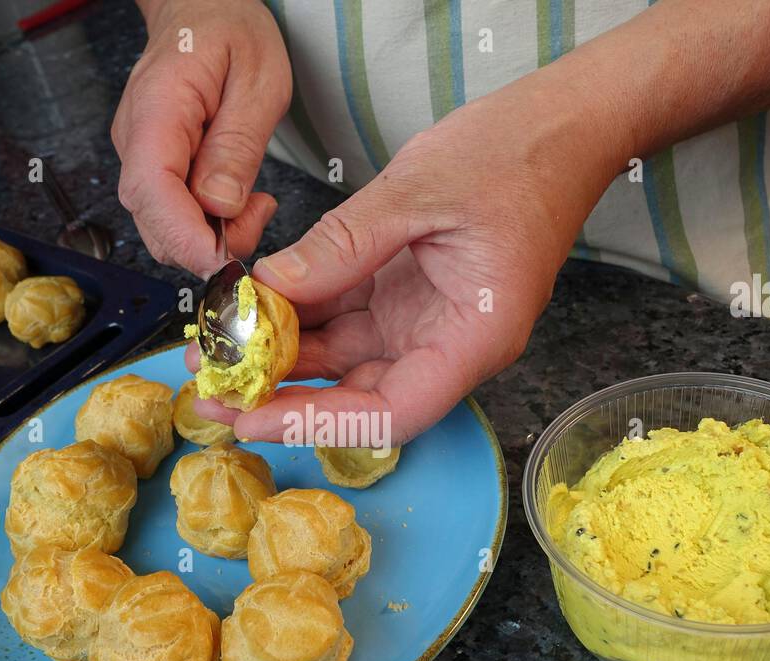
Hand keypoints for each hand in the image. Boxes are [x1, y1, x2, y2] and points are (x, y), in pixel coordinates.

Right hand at [113, 0, 290, 275]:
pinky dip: (207, 223)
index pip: (153, 193)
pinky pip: (174, 214)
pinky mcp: (155, 170)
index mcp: (158, 112)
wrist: (201, 8)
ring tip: (253, 203)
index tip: (226, 259)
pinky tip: (236, 199)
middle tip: (258, 217)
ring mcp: (141, 158)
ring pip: (164, 228)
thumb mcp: (258, 80)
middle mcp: (137, 142)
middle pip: (155, 224)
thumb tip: (220, 205)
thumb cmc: (229, 31)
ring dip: (211, 236)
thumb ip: (238, 146)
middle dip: (207, 245)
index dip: (187, 238)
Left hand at [190, 65, 628, 444]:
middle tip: (210, 391)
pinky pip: (343, 319)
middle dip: (283, 399)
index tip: (255, 416)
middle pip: (358, 397)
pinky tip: (247, 310)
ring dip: (279, 359)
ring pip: (342, 360)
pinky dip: (297, 317)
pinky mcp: (405, 298)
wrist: (559, 126)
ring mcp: (424, 323)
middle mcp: (447, 345)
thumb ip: (343, 245)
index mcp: (473, 337)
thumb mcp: (419, 191)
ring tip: (211, 352)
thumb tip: (270, 289)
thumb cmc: (515, 156)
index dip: (320, 424)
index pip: (393, 413)